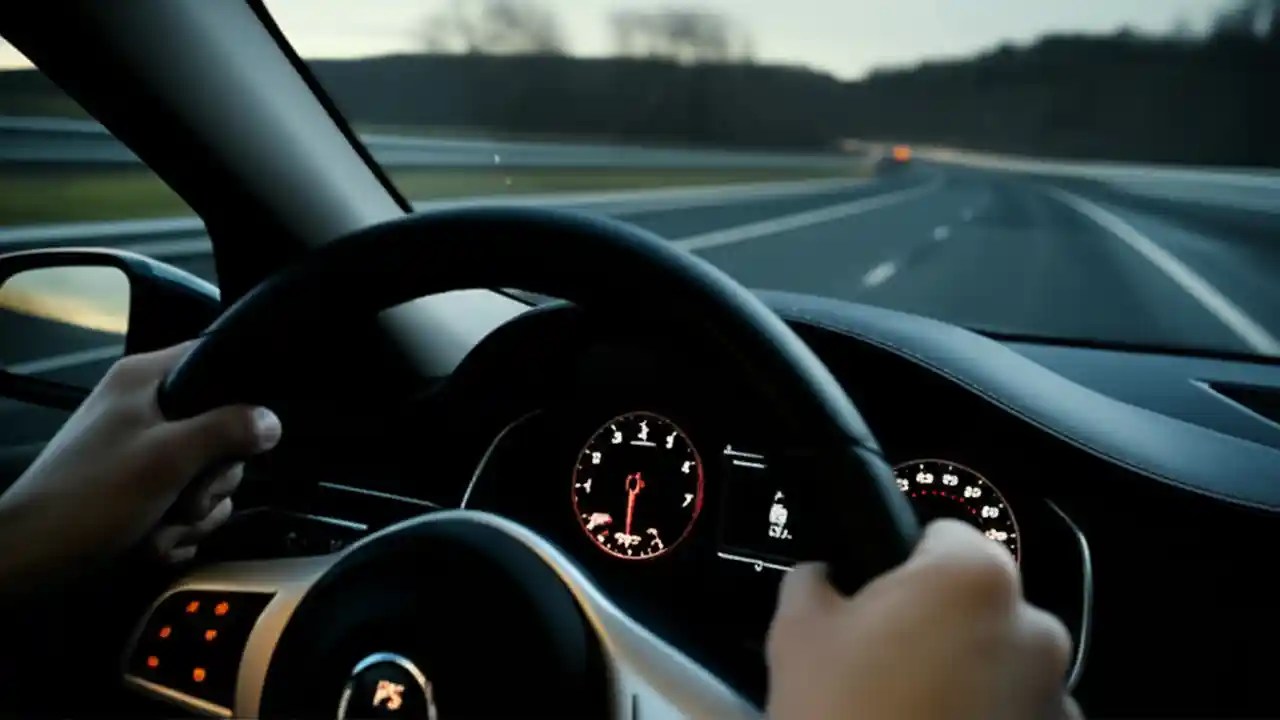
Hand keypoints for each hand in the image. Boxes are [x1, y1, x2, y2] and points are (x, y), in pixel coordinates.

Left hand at [0, 342, 280, 589]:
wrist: (27, 562)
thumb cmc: (91, 497)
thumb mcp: (166, 459)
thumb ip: (226, 431)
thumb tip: (275, 421)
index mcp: (148, 380)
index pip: (215, 359)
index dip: (242, 391)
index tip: (245, 432)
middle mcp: (149, 410)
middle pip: (224, 431)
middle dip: (214, 480)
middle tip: (189, 498)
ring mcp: (145, 454)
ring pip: (209, 478)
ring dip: (194, 516)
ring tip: (161, 529)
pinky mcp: (142, 493)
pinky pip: (188, 507)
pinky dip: (176, 531)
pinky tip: (153, 543)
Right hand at [767, 520, 1078, 719]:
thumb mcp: (797, 633)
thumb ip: (814, 579)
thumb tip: (820, 575)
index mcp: (971, 577)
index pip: (942, 531)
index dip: (901, 561)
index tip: (879, 591)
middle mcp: (1033, 627)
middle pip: (976, 599)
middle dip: (935, 621)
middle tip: (882, 658)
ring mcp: (1055, 693)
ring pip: (1002, 659)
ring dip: (967, 672)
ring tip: (907, 708)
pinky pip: (1018, 710)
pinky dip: (987, 717)